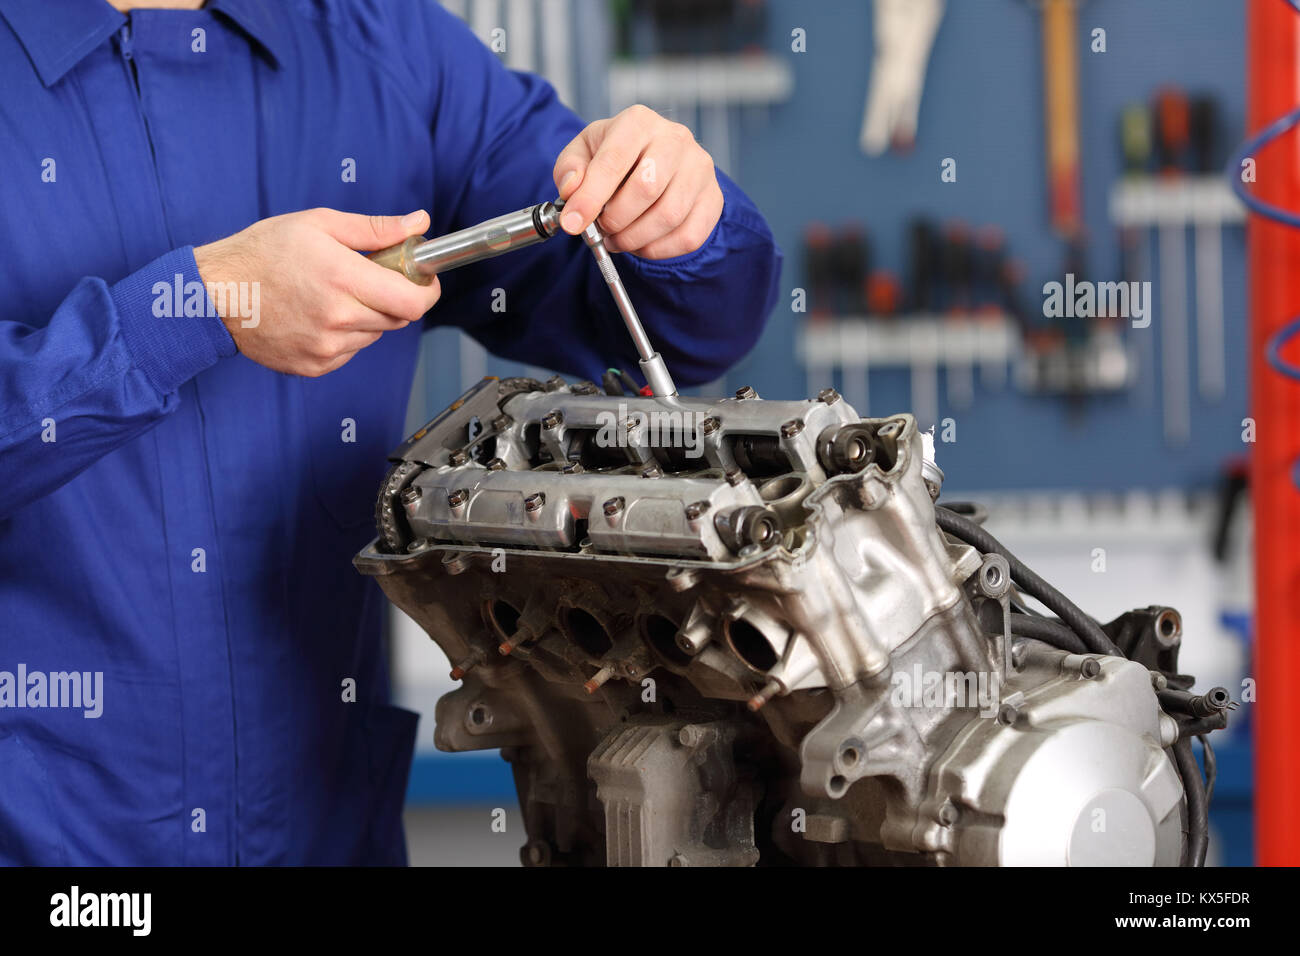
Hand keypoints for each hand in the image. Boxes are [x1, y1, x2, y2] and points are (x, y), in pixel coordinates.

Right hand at [193, 208, 440, 376]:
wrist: (214, 293)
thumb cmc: (262, 253)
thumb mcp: (319, 224)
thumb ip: (375, 229)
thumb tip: (418, 224)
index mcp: (343, 279)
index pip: (412, 302)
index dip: (426, 291)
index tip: (423, 280)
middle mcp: (338, 318)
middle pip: (397, 318)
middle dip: (394, 297)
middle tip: (370, 277)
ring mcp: (326, 347)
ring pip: (374, 335)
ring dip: (368, 316)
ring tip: (333, 294)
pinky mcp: (314, 365)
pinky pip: (350, 351)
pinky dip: (345, 335)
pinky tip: (317, 315)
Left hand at [553, 104, 723, 258]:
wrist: (658, 161)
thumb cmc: (616, 157)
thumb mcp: (584, 153)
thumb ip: (570, 169)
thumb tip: (572, 190)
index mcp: (638, 122)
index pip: (614, 161)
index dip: (590, 197)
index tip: (572, 224)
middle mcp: (675, 139)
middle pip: (647, 188)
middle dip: (617, 219)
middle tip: (602, 230)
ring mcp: (699, 168)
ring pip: (669, 215)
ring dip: (635, 238)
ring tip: (619, 239)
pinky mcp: (712, 198)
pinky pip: (689, 236)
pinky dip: (659, 250)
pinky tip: (642, 244)